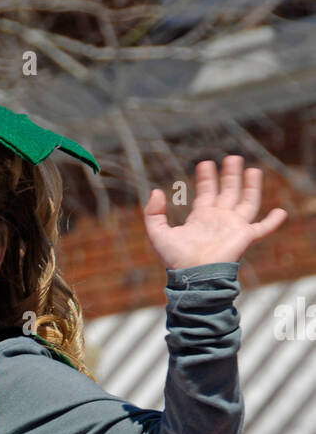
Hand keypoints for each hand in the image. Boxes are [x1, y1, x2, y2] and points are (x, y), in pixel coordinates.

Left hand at [143, 156, 287, 270]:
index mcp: (201, 218)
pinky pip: (263, 228)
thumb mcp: (157, 233)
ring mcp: (233, 227)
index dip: (206, 178)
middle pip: (228, 192)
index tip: (205, 163)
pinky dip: (272, 222)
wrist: (193, 276)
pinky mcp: (244, 236)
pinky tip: (281, 212)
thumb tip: (156, 192)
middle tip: (232, 158)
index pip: (206, 193)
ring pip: (246, 201)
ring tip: (253, 169)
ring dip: (251, 186)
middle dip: (230, 175)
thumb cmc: (176, 259)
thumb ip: (153, 213)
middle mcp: (219, 219)